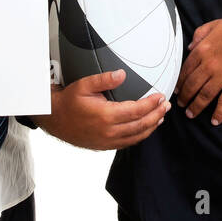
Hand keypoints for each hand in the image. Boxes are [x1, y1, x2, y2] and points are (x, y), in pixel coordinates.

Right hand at [38, 69, 168, 149]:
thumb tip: (122, 74)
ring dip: (151, 126)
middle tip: (166, 106)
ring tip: (160, 116)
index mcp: (106, 115)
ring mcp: (108, 141)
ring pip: (136, 136)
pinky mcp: (105, 146)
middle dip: (156, 114)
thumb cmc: (69, 101)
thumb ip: (104, 79)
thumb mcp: (84, 85)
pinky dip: (140, 135)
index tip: (160, 97)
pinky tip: (145, 128)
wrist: (55, 119)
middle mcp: (109, 131)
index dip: (151, 104)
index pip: (137, 110)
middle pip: (141, 125)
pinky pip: (128, 142)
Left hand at [176, 18, 221, 125]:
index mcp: (203, 50)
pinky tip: (215, 120)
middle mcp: (210, 65)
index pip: (185, 71)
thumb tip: (190, 47)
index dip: (180, 82)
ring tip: (191, 113)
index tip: (178, 89)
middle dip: (184, 98)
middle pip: (192, 86)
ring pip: (204, 96)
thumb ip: (199, 34)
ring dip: (196, 107)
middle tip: (181, 104)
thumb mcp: (215, 25)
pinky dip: (219, 113)